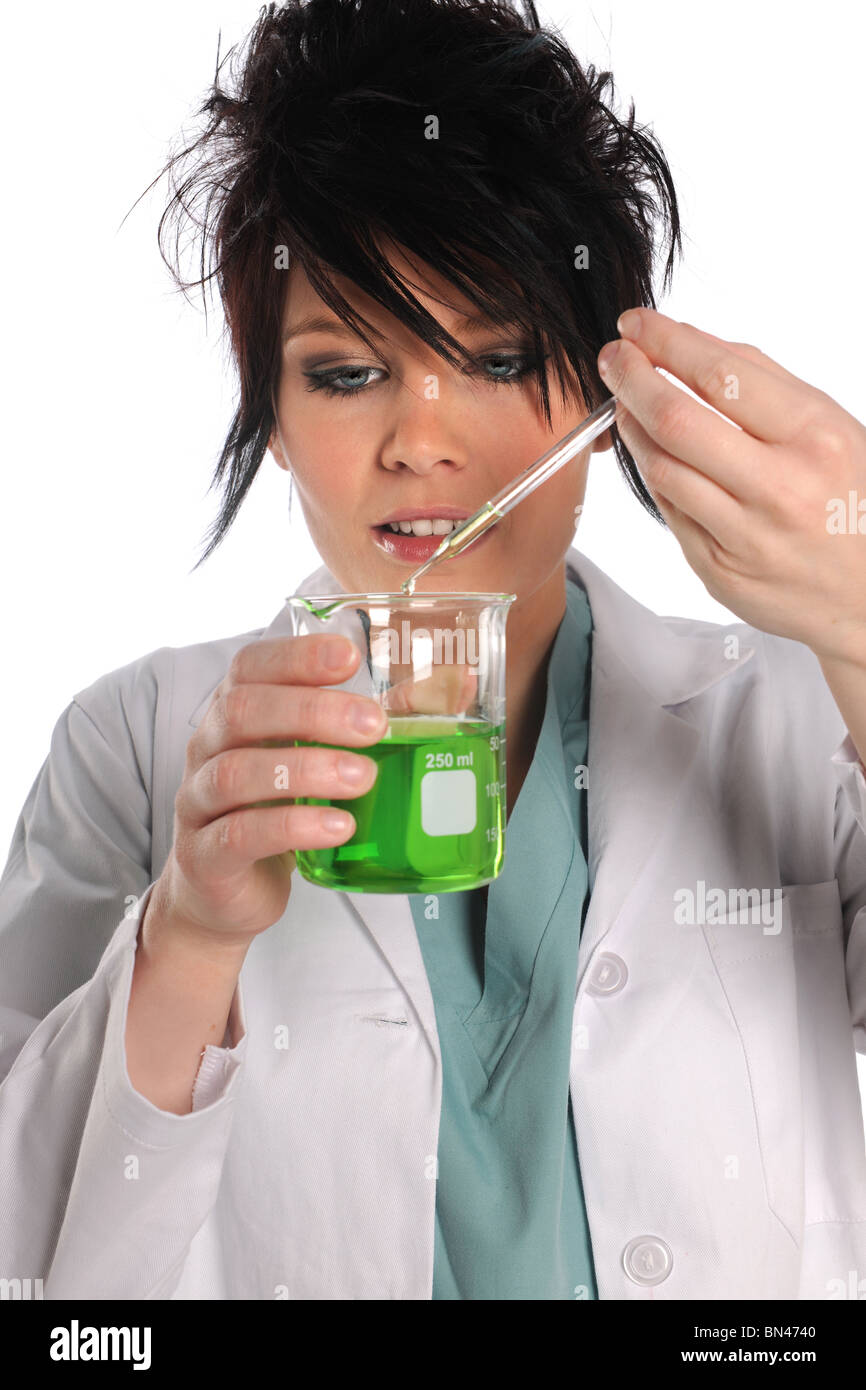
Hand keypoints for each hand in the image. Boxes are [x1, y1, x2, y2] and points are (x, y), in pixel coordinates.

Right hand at [154, 635, 385, 945]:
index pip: (250, 667)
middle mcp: (207, 750)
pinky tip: (336, 825)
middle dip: (311, 711)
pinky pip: (240, 834)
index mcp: (233, 716)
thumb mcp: (313, 762)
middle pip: (243, 711)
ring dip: (306, 769)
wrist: (221, 894)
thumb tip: (448, 689)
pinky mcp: (205, 857)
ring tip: (362, 778)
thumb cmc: (273, 814)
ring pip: (237, 772)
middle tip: (372, 725)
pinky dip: (292, 827)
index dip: (296, 656)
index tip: (350, 657)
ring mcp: (199, 803)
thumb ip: (364, 727)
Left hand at [597, 307, 865, 664]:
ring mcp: (745, 534)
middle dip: (632, 378)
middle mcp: (780, 486)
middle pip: (677, 419)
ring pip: (662, 467)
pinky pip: (669, 509)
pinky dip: (653, 472)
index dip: (666, 342)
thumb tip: (690, 340)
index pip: (721, 374)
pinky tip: (648, 450)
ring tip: (623, 402)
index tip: (635, 323)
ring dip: (631, 426)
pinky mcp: (718, 570)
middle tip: (611, 357)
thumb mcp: (831, 427)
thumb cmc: (849, 497)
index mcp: (816, 437)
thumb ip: (763, 381)